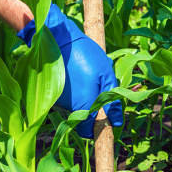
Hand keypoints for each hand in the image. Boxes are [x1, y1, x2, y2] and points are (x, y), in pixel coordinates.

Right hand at [17, 4, 122, 137]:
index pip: (89, 131)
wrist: (59, 40)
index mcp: (85, 107)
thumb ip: (112, 100)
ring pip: (76, 108)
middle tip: (101, 92)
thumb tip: (117, 121)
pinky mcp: (54, 91)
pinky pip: (69, 98)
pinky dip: (76, 91)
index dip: (98, 128)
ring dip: (85, 99)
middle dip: (94, 110)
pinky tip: (80, 75)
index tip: (107, 120)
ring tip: (90, 77)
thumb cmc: (86, 56)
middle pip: (83, 119)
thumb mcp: (106, 75)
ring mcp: (60, 100)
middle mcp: (69, 108)